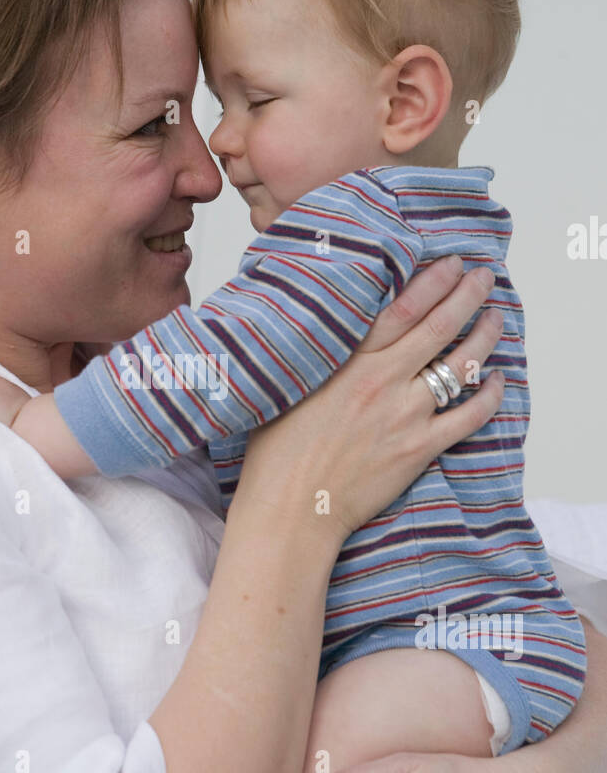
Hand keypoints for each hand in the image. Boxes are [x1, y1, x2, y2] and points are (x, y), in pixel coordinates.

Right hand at [236, 255, 505, 541]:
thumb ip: (311, 356)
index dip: (430, 282)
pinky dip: (489, 396)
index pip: (401, 309)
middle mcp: (383, 382)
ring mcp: (405, 415)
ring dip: (484, 337)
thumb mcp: (284, 387)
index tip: (448, 263)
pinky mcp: (419, 449)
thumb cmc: (276, 454)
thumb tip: (315, 330)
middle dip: (466, 296)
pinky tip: (496, 380)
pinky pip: (470, 416)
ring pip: (460, 365)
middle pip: (438, 327)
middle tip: (482, 277)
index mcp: (348, 362)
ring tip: (496, 318)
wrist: (290, 509)